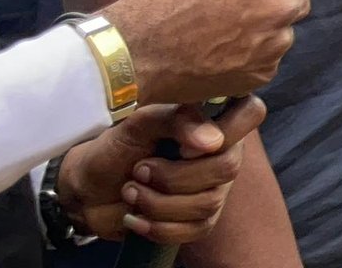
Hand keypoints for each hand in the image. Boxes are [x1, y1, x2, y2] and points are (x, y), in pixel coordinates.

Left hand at [57, 96, 266, 243]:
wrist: (90, 188)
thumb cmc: (115, 147)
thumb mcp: (139, 123)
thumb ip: (176, 120)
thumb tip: (212, 142)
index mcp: (213, 120)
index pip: (251, 112)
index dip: (228, 129)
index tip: (183, 143)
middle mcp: (223, 152)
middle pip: (227, 168)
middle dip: (173, 176)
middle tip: (139, 169)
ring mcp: (215, 188)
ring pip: (208, 203)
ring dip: (158, 202)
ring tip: (130, 192)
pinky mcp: (200, 219)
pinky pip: (196, 230)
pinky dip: (158, 227)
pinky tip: (135, 218)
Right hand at [102, 0, 319, 105]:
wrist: (136, 51)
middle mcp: (278, 8)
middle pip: (299, 0)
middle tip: (239, 4)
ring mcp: (273, 44)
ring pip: (283, 31)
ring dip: (265, 30)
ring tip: (222, 30)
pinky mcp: (262, 74)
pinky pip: (269, 59)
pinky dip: (252, 57)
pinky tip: (220, 51)